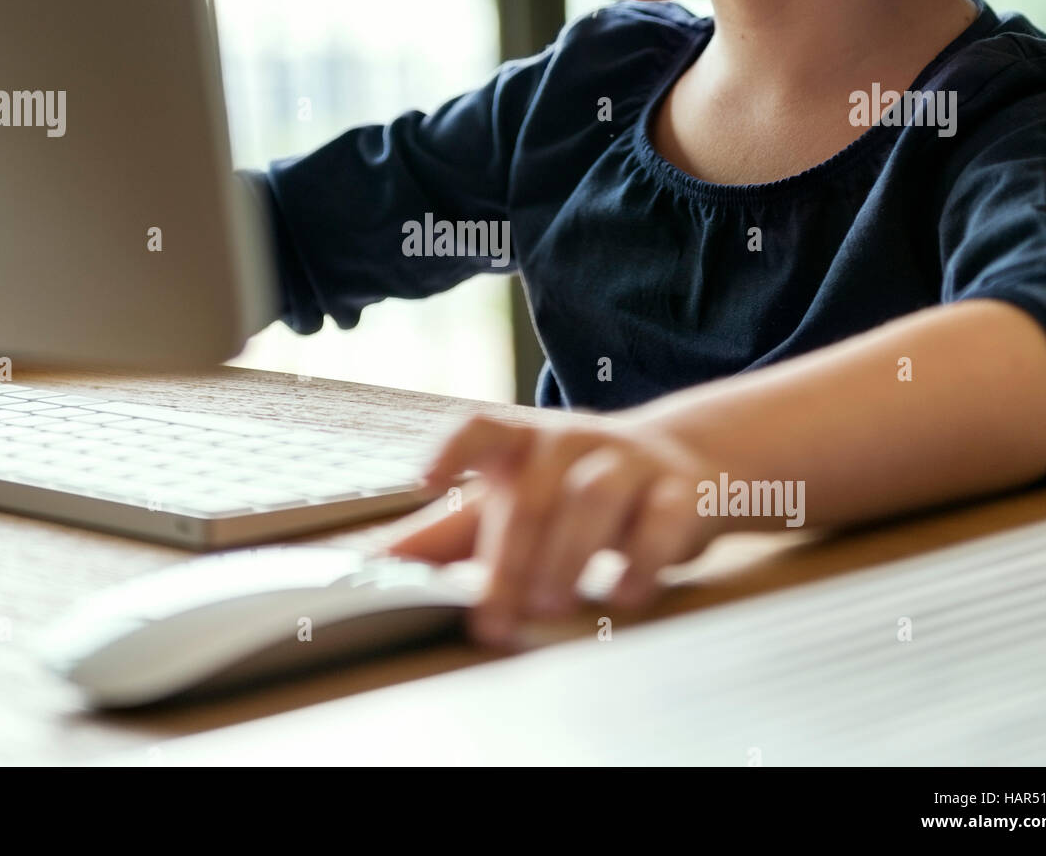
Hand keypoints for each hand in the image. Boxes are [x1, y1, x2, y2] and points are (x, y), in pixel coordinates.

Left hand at [386, 412, 721, 644]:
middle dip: (510, 559)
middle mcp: (572, 440)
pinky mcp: (677, 491)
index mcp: (522, 440)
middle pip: (534, 492)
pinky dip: (643, 560)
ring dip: (569, 553)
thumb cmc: (569, 487)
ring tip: (550, 604)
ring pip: (595, 495)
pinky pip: (662, 520)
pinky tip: (625, 595)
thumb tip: (365, 566)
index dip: (451, 449)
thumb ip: (440, 535)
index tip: (424, 481)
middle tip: (495, 618)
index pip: (482, 427)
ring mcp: (628, 461)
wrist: (680, 463)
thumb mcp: (505, 500)